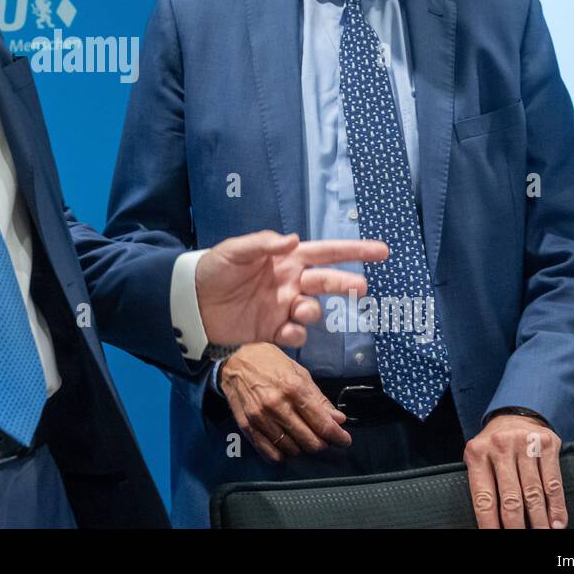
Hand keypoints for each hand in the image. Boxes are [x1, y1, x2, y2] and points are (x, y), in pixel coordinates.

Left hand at [194, 231, 384, 348]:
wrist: (192, 303)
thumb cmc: (214, 269)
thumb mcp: (235, 250)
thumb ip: (263, 243)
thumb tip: (293, 239)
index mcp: (286, 259)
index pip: (326, 252)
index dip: (354, 250)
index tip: (381, 251)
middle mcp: (290, 282)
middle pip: (328, 282)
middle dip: (347, 283)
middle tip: (361, 287)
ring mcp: (283, 307)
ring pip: (314, 310)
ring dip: (314, 311)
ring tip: (300, 309)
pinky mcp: (273, 330)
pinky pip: (295, 334)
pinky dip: (295, 333)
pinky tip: (285, 328)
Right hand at [220, 344, 351, 461]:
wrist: (233, 359)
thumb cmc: (270, 362)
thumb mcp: (298, 372)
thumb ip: (319, 399)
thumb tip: (339, 419)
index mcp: (294, 389)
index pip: (323, 424)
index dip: (338, 437)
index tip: (345, 440)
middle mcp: (277, 406)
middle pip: (310, 442)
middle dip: (322, 444)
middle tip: (322, 438)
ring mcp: (261, 418)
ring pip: (292, 450)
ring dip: (302, 448)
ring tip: (302, 437)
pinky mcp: (247, 426)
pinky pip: (269, 453)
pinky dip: (282, 454)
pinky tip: (286, 446)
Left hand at [464, 413, 564, 527]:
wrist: (515, 415)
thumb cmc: (494, 445)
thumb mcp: (479, 457)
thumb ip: (483, 484)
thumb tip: (490, 521)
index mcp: (477, 453)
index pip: (483, 498)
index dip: (489, 524)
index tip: (493, 537)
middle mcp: (500, 447)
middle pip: (511, 498)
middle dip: (516, 527)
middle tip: (520, 539)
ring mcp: (524, 445)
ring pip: (534, 493)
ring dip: (540, 521)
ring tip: (543, 534)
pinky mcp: (547, 445)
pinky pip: (553, 483)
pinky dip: (556, 507)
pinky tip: (557, 523)